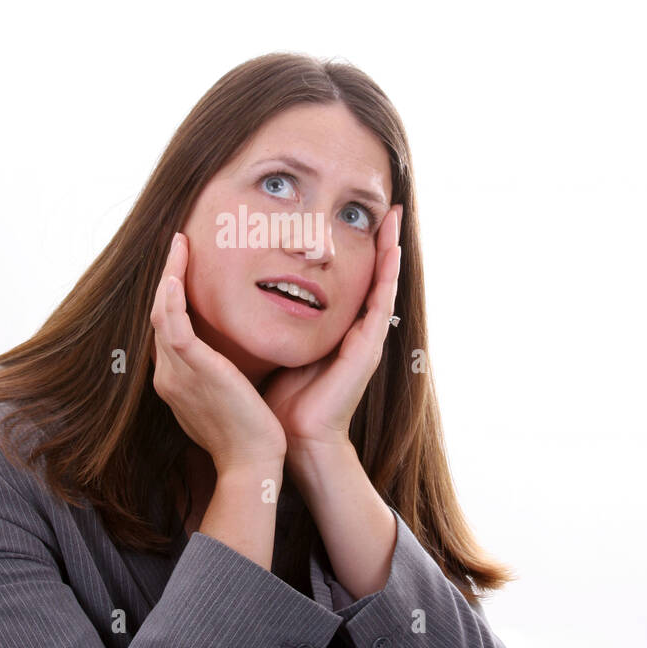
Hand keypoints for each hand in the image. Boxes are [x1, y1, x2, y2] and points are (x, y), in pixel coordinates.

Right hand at [150, 233, 286, 473]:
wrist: (252, 463)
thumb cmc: (248, 433)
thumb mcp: (228, 396)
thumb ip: (221, 372)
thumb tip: (231, 353)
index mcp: (176, 380)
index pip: (168, 328)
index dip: (171, 294)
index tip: (184, 267)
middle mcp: (168, 374)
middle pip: (160, 314)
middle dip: (167, 276)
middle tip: (179, 244)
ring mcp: (176, 373)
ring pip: (162, 312)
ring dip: (169, 275)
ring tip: (179, 244)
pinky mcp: (193, 370)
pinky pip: (173, 326)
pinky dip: (172, 298)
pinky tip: (177, 275)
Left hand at [261, 205, 402, 453]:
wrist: (296, 439)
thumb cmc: (283, 401)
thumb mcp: (279, 349)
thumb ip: (276, 325)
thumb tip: (251, 298)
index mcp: (339, 332)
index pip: (352, 282)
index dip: (358, 251)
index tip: (360, 220)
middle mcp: (358, 332)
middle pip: (375, 277)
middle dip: (382, 242)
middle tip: (389, 209)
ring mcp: (366, 340)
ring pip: (384, 284)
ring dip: (391, 249)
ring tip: (395, 217)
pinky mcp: (366, 349)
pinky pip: (381, 304)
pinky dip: (388, 275)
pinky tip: (391, 250)